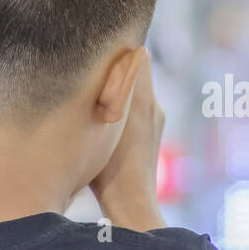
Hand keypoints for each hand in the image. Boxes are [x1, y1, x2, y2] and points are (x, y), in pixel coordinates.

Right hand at [89, 49, 165, 230]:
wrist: (130, 203)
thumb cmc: (111, 168)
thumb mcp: (101, 124)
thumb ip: (106, 90)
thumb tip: (108, 63)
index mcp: (144, 98)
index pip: (139, 54)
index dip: (121, 47)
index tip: (102, 46)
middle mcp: (154, 105)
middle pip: (136, 72)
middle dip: (118, 69)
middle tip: (93, 69)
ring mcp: (156, 121)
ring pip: (135, 93)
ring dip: (119, 91)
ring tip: (97, 96)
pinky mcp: (152, 135)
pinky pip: (137, 111)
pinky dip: (123, 110)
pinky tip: (106, 122)